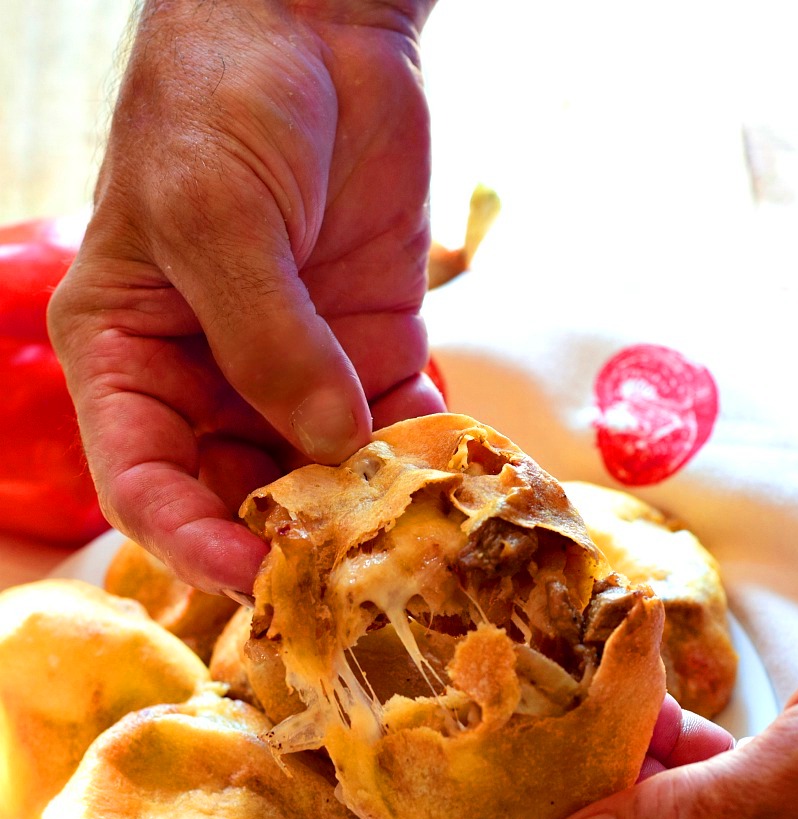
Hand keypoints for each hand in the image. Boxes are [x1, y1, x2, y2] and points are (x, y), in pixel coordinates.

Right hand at [48, 0, 441, 596]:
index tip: (253, 574)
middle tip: (352, 574)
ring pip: (319, 480)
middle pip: (236, 499)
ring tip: (414, 545)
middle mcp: (205, 383)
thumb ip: (267, 339)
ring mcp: (292, 374)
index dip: (191, 542)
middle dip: (289, 544)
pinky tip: (455, 485)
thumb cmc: (221, 101)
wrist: (316, 28)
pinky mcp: (367, 354)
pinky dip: (422, 463)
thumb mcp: (217, 214)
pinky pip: (392, 430)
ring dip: (364, 518)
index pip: (144, 484)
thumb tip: (328, 445)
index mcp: (130, 359)